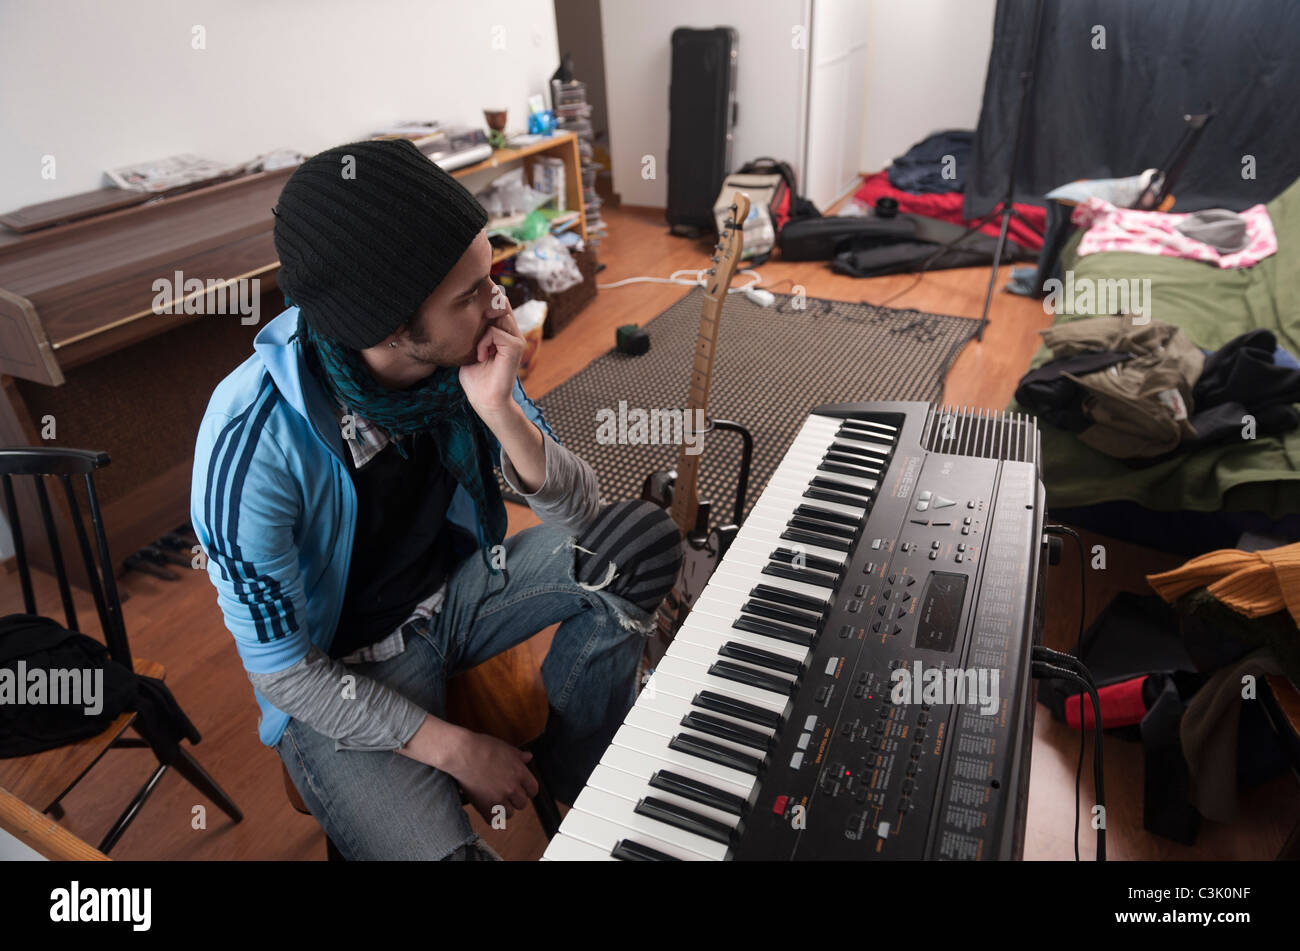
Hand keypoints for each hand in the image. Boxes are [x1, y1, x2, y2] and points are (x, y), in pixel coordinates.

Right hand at [445, 731, 538, 822]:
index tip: (522, 789)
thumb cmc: (483, 747)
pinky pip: (494, 820)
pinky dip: (491, 816)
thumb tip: (529, 757)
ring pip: (509, 813)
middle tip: (507, 794)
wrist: (463, 753)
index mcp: (520, 772)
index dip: (527, 790)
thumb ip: (519, 756)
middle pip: (522, 803)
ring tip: (496, 801)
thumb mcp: (505, 748)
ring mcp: (498, 798)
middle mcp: (512, 787)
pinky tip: (488, 808)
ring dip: (504, 809)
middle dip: (516, 799)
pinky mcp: (484, 806)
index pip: (533, 790)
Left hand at [459, 286, 523, 417]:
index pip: (497, 305)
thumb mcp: (469, 351)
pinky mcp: (515, 347)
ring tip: (476, 350)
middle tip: (470, 331)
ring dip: (481, 329)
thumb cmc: (476, 380)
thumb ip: (471, 334)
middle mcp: (512, 333)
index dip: (484, 301)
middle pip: (500, 304)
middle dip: (482, 309)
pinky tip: (480, 356)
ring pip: (498, 315)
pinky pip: (495, 332)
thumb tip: (460, 317)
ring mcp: (516, 339)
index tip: (467, 305)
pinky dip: (483, 343)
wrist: (486, 401)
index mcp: (503, 334)